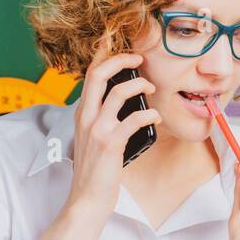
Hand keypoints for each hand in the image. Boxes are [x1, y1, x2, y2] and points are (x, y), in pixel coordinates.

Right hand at [63, 45, 160, 219]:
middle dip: (120, 60)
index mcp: (83, 113)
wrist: (87, 199)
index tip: (114, 40)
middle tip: (139, 58)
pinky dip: (148, 114)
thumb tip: (127, 105)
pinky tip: (156, 115)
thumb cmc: (96, 170)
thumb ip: (104, 120)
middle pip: (98, 74)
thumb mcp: (94, 138)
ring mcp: (97, 129)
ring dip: (138, 85)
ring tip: (152, 87)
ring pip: (116, 93)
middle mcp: (86, 117)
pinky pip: (132, 120)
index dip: (102, 54)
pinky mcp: (110, 144)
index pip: (89, 75)